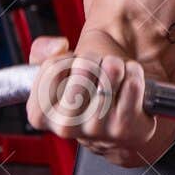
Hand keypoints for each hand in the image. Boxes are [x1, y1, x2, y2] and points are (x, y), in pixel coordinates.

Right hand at [24, 37, 159, 167]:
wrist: (118, 125)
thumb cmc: (83, 93)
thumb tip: (59, 46)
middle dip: (93, 60)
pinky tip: (127, 85)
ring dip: (116, 65)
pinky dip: (134, 74)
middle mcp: (65, 126)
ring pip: (111, 70)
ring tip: (112, 77)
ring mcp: (96, 129)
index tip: (72, 69)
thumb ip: (41, 51)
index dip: (67, 59)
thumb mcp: (54, 73)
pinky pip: (133, 82)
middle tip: (94, 72)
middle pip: (84, 66)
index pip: (53, 66)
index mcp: (41, 115)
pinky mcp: (124, 127)